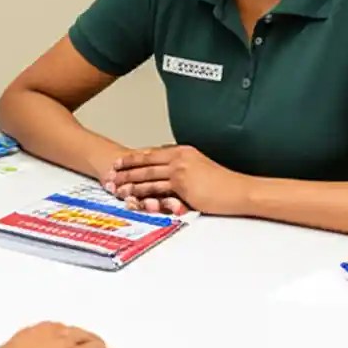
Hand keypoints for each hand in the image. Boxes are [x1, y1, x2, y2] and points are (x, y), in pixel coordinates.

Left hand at [105, 145, 249, 215]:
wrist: (238, 190)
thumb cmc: (223, 184)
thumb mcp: (201, 168)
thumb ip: (185, 167)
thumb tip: (172, 172)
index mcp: (183, 151)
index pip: (153, 153)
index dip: (135, 157)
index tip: (121, 161)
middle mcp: (179, 157)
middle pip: (145, 161)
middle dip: (125, 167)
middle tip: (110, 172)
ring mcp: (179, 169)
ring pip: (146, 174)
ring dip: (128, 181)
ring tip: (114, 186)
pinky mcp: (181, 184)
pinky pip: (155, 188)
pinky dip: (140, 192)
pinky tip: (130, 196)